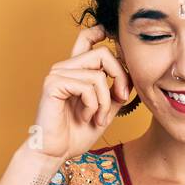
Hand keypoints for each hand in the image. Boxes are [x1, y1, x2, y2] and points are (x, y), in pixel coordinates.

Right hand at [29, 24, 131, 161]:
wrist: (55, 152)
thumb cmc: (76, 134)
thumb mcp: (105, 110)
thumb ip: (115, 92)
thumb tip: (131, 76)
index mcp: (75, 71)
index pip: (86, 39)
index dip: (101, 32)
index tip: (112, 36)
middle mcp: (65, 68)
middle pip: (102, 52)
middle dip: (120, 76)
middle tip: (123, 98)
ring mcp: (57, 74)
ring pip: (98, 75)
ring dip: (105, 102)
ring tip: (98, 118)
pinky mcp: (53, 84)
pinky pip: (87, 87)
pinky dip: (93, 106)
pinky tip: (85, 117)